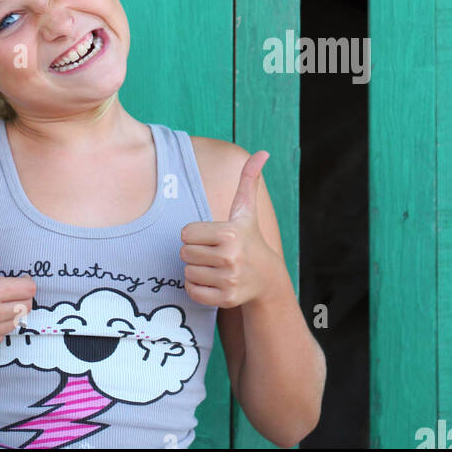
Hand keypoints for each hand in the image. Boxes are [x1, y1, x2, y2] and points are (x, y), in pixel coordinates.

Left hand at [179, 151, 280, 308]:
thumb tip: (262, 152)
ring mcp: (229, 280)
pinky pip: (192, 291)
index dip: (195, 235)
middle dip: (194, 252)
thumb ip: (248, 180)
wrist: (267, 278)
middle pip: (184, 253)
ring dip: (196, 270)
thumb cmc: (249, 238)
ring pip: (187, 272)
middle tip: (212, 252)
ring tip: (214, 267)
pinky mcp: (225, 299)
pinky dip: (197, 287)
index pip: (185, 233)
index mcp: (229, 232)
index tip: (211, 237)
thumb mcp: (246, 210)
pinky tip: (212, 281)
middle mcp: (230, 256)